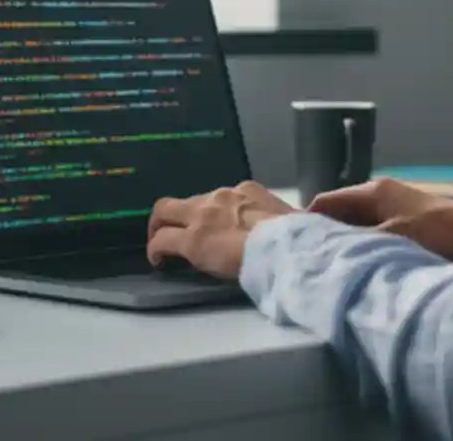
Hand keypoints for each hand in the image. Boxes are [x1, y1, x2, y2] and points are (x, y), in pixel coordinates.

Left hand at [147, 181, 296, 278]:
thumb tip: (291, 234)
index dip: (212, 213)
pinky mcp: (192, 239)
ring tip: (160, 246)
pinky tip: (159, 262)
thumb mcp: (290, 220)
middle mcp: (222, 196)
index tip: (214, 228)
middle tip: (174, 232)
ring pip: (165, 211)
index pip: (220, 198)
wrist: (288, 246)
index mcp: (247, 191)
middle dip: (178, 215)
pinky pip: (162, 240)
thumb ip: (280, 222)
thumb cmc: (297, 238)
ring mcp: (204, 216)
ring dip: (160, 228)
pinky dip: (156, 249)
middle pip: (188, 200)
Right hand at [308, 178, 452, 260]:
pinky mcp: (405, 220)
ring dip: (346, 241)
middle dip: (326, 233)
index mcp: (373, 190)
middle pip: (339, 212)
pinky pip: (373, 230)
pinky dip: (364, 243)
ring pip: (356, 223)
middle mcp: (380, 192)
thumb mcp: (389, 238)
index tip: (295, 245)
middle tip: (313, 259)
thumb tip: (325, 250)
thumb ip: (356, 242)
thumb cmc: (434, 233)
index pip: (325, 201)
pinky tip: (361, 262)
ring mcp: (394, 205)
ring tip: (334, 264)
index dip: (308, 222)